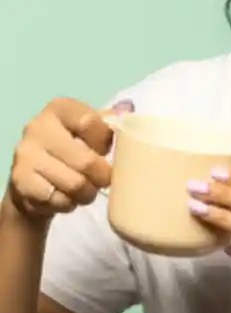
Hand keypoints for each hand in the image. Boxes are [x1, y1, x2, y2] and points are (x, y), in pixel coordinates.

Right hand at [6, 98, 130, 220]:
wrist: (33, 181)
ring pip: (74, 184)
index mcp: (59, 109)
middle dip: (102, 176)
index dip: (104, 141)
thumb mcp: (90, 132)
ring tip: (86, 189)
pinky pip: (58, 199)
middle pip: (86, 160)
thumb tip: (128, 108)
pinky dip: (68, 203)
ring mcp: (26, 154)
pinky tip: (65, 196)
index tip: (105, 149)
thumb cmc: (72, 150)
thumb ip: (109, 122)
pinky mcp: (20, 181)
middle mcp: (37, 127)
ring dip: (87, 193)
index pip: (90, 122)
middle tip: (103, 179)